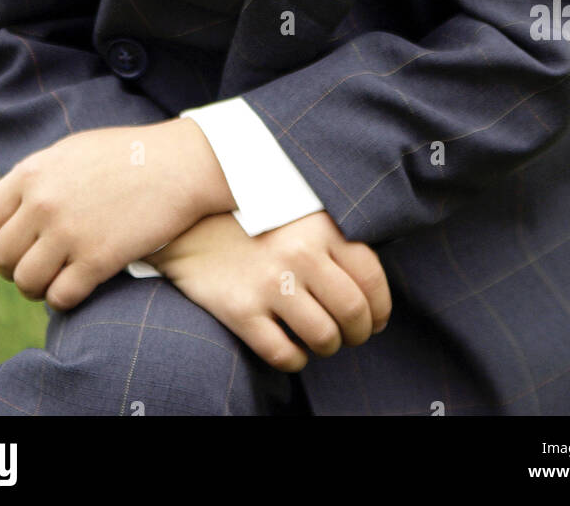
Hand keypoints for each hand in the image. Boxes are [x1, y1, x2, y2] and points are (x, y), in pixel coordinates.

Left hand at [0, 120, 233, 310]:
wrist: (179, 165)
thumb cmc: (128, 156)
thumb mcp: (72, 152)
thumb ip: (37, 178)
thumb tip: (9, 208)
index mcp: (33, 173)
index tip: (6, 250)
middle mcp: (43, 203)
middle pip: (2, 256)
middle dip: (14, 269)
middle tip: (37, 268)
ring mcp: (69, 232)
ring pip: (27, 282)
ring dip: (37, 288)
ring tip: (54, 281)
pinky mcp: (97, 259)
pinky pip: (60, 298)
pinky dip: (64, 299)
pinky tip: (79, 286)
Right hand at [148, 209, 391, 371]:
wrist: (188, 221)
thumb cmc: (254, 217)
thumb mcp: (299, 209)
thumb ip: (335, 235)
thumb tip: (372, 283)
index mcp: (319, 227)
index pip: (370, 276)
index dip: (381, 307)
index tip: (377, 319)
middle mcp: (299, 254)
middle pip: (353, 312)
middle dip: (359, 332)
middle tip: (353, 335)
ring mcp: (269, 283)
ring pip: (323, 337)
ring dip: (329, 346)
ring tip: (322, 340)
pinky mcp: (240, 310)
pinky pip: (283, 353)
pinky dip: (296, 359)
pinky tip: (293, 349)